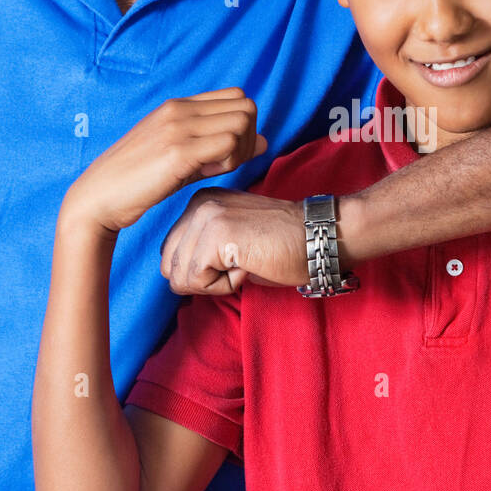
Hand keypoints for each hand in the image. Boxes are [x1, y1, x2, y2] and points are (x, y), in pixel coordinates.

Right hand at [62, 89, 266, 234]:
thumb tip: (265, 141)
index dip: (243, 125)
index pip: (237, 96)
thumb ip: (221, 145)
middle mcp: (180, 109)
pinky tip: (206, 176)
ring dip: (239, 151)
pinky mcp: (178, 152)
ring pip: (242, 123)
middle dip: (248, 137)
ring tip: (214, 170)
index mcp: (178, 105)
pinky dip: (229, 164)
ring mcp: (178, 127)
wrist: (99, 197)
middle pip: (247, 107)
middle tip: (226, 163)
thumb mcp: (183, 155)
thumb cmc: (139, 180)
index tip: (226, 151)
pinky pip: (228, 145)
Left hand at [159, 189, 309, 293]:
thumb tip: (176, 279)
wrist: (320, 237)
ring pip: (182, 277)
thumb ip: (202, 253)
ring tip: (247, 262)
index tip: (237, 258)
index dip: (202, 272)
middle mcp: (198, 204)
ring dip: (215, 283)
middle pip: (171, 268)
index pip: (171, 255)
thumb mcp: (231, 245)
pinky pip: (197, 281)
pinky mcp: (216, 234)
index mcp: (200, 204)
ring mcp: (206, 216)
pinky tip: (249, 265)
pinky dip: (223, 285)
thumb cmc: (283, 247)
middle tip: (242, 263)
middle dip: (204, 279)